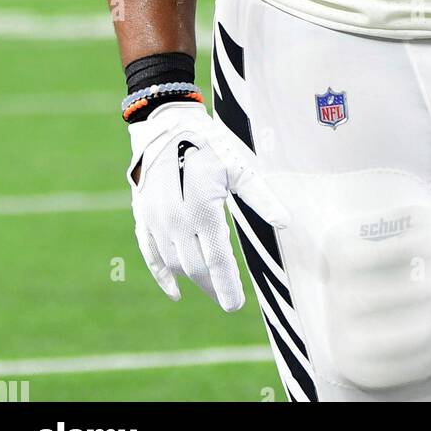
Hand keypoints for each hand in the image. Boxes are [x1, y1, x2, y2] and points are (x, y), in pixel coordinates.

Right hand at [127, 100, 287, 309]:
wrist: (165, 125)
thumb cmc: (208, 144)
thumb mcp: (238, 168)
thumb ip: (261, 198)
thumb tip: (287, 222)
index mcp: (203, 212)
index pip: (217, 262)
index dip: (227, 287)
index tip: (235, 306)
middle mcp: (176, 222)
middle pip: (196, 268)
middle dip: (213, 286)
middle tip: (228, 298)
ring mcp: (156, 221)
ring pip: (175, 263)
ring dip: (193, 279)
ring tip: (210, 287)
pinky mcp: (143, 217)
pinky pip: (150, 254)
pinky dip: (161, 275)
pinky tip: (175, 291)